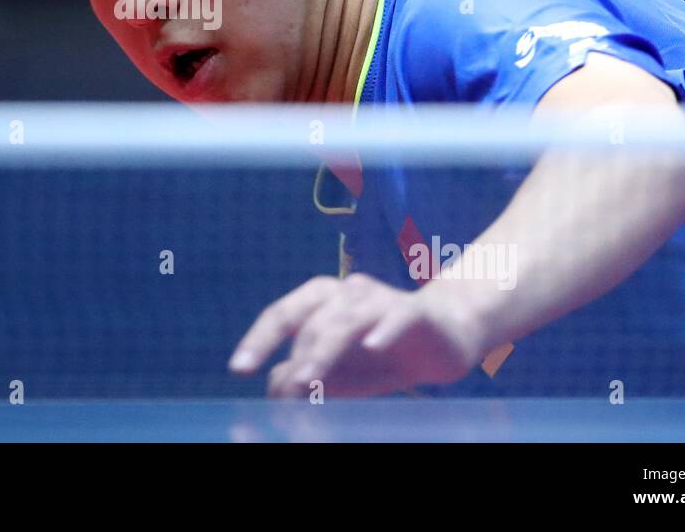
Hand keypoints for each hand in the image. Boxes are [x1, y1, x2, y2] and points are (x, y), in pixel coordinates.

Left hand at [228, 274, 483, 397]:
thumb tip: (272, 387)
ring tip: (308, 378)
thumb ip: (308, 373)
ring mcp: (381, 298)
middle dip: (296, 359)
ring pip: (346, 321)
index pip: (283, 314)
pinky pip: (398, 317)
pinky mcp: (415, 312)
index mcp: (322, 299)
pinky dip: (384, 330)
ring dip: (324, 351)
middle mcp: (347, 291)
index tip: (239, 368)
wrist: (446, 337)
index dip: (259, 339)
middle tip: (286, 393)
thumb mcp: (341, 369)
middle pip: (313, 323)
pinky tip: (372, 347)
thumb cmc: (383, 352)